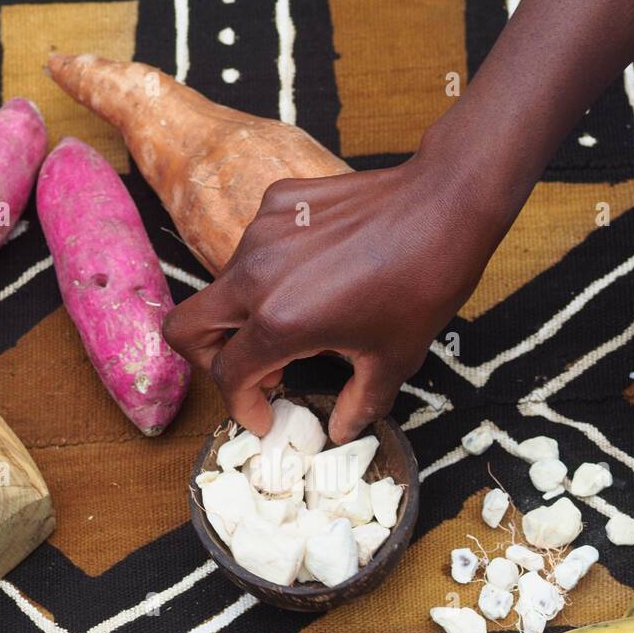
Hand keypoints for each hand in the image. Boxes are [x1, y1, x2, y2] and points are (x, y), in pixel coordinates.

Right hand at [163, 153, 498, 442]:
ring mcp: (262, 232)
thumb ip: (358, 403)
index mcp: (280, 321)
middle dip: (209, 359)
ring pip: (223, 286)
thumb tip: (341, 430)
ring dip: (246, 315)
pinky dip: (270, 272)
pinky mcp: (277, 201)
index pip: (228, 376)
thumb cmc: (423, 284)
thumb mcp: (393, 359)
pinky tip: (315, 276)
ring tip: (298, 323)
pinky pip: (254, 247)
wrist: (445, 204)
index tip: (264, 416)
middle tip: (252, 372)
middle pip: (188, 327)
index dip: (242, 406)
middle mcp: (256, 275)